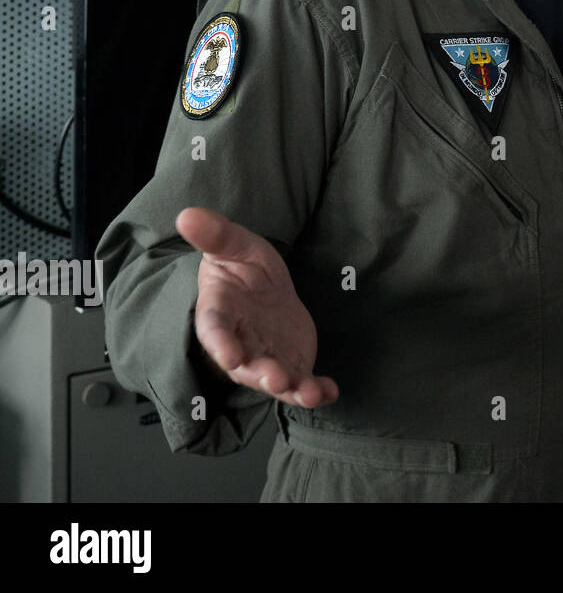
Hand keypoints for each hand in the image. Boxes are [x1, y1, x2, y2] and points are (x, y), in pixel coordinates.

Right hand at [180, 207, 338, 407]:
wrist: (264, 287)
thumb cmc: (243, 266)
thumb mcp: (235, 244)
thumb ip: (215, 235)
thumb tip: (187, 214)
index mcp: (220, 314)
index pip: (214, 332)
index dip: (221, 345)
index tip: (229, 357)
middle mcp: (241, 342)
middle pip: (247, 365)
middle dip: (261, 374)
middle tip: (276, 379)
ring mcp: (266, 357)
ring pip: (275, 379)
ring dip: (291, 388)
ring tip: (308, 393)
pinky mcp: (291, 363)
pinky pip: (303, 381)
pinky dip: (316, 390)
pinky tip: (330, 392)